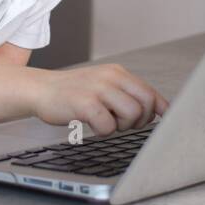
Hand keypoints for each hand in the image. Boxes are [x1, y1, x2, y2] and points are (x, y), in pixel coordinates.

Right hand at [31, 64, 167, 136]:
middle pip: (146, 104)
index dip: (160, 110)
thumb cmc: (74, 93)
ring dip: (122, 126)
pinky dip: (103, 131)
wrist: (40, 90)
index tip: (165, 121)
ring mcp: (98, 89)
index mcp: (118, 73)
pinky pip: (108, 125)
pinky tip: (92, 126)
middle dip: (140, 121)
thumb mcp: (103, 86)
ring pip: (132, 114)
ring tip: (107, 124)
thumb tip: (160, 110)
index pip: (150, 92)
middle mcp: (110, 77)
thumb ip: (127, 94)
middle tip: (124, 124)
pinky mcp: (85, 104)